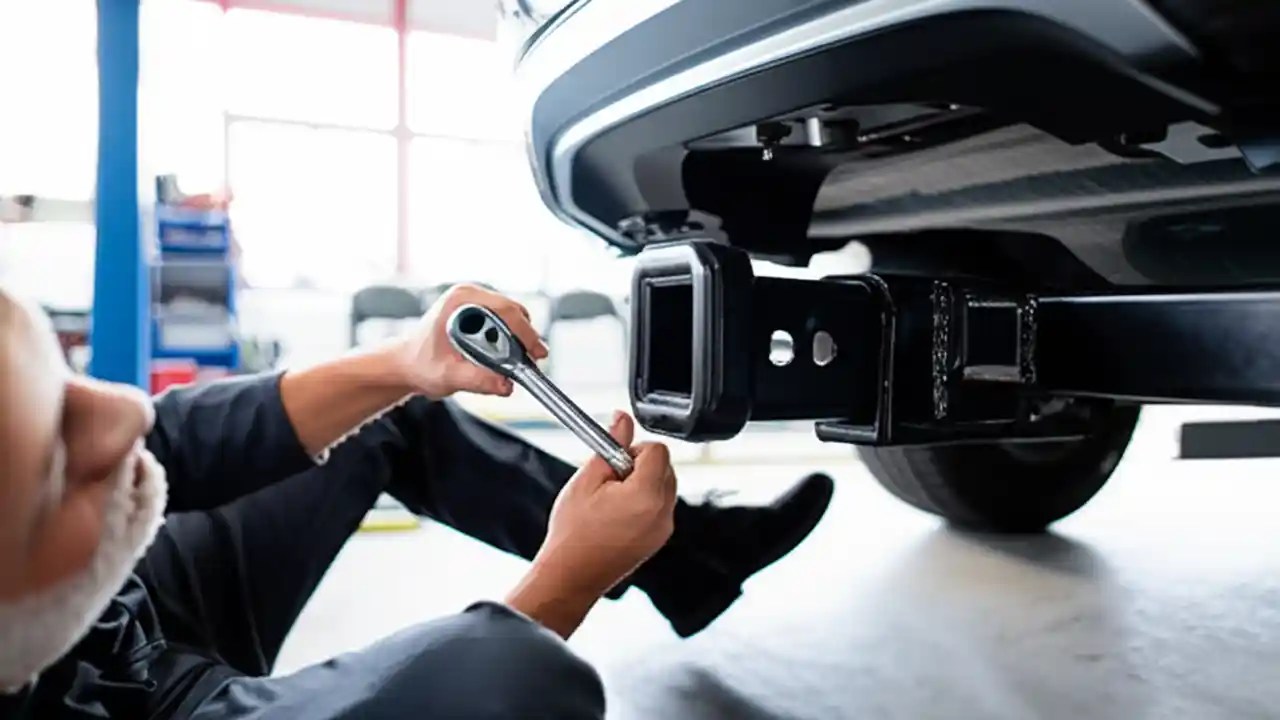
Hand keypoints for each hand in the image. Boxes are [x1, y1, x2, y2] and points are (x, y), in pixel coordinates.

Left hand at [393, 284, 548, 398]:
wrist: (407, 365)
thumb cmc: (420, 365)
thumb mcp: (448, 376)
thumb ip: (477, 380)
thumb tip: (507, 385)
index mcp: (460, 300)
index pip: (504, 310)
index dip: (525, 332)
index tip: (537, 352)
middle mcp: (469, 295)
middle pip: (512, 310)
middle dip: (526, 336)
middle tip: (537, 359)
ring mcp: (475, 302)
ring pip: (512, 316)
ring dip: (520, 338)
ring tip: (522, 361)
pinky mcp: (480, 313)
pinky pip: (506, 321)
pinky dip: (513, 338)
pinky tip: (512, 356)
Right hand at [533, 412, 676, 597]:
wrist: (570, 576)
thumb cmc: (573, 534)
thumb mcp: (587, 480)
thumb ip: (610, 445)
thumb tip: (622, 419)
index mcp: (647, 495)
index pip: (658, 450)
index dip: (633, 450)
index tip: (614, 461)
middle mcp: (662, 513)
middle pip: (665, 467)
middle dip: (639, 466)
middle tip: (609, 480)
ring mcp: (663, 528)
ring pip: (664, 486)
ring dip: (642, 483)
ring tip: (610, 500)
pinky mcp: (659, 539)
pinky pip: (660, 507)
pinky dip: (643, 503)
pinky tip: (616, 514)